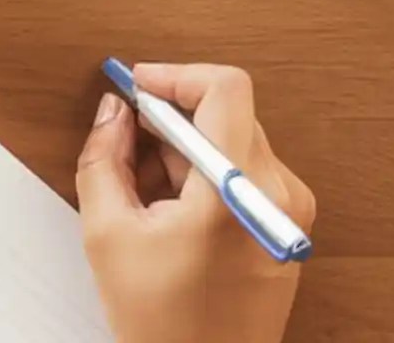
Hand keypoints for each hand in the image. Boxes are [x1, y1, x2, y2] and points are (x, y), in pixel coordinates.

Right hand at [76, 64, 316, 342]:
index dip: (174, 75)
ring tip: (145, 190)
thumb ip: (103, 158)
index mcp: (236, 194)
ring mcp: (290, 210)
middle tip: (125, 137)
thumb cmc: (161, 322)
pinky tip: (169, 209)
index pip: (225, 89)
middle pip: (226, 114)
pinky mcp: (287, 223)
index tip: (136, 83)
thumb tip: (112, 111)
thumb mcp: (108, 234)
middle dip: (170, 117)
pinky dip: (202, 172)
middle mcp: (278, 195)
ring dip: (184, 148)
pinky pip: (244, 170)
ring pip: (232, 140)